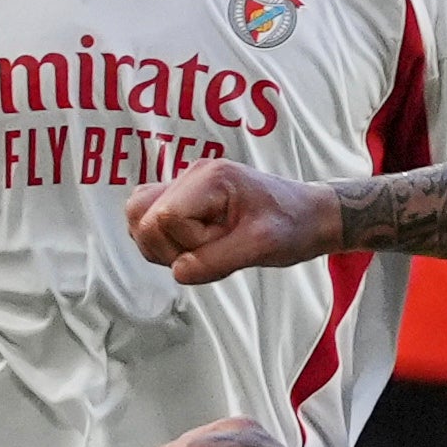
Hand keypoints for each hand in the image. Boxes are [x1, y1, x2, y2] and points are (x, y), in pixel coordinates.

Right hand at [128, 162, 339, 286]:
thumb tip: (178, 271)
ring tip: (204, 250)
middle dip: (170, 247)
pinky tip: (196, 247)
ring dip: (162, 246)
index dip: (187, 243)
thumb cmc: (291, 225)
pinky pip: (149, 220)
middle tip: (211, 251)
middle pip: (141, 215)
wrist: (309, 215)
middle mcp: (191, 175)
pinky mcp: (183, 198)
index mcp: (211, 178)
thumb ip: (216, 260)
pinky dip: (164, 242)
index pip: (166, 217)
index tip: (222, 244)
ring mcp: (184, 185)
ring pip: (138, 217)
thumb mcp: (261, 246)